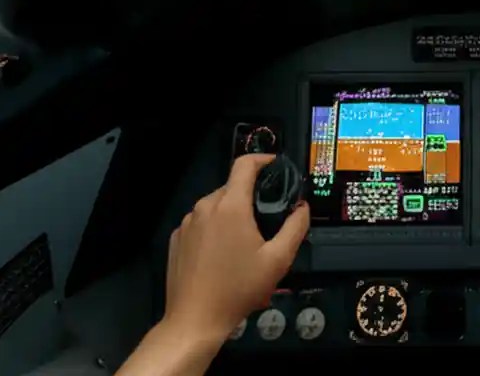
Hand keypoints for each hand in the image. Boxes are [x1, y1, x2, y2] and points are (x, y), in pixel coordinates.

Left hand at [162, 154, 308, 342]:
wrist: (195, 319)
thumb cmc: (239, 288)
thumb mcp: (278, 260)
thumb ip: (295, 227)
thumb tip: (302, 207)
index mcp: (231, 206)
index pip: (245, 165)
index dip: (263, 160)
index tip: (276, 167)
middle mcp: (205, 206)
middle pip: (232, 187)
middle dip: (251, 196)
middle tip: (267, 220)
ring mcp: (187, 223)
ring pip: (215, 206)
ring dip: (232, 214)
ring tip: (245, 243)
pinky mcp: (177, 239)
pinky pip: (200, 223)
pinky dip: (214, 229)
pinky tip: (221, 255)